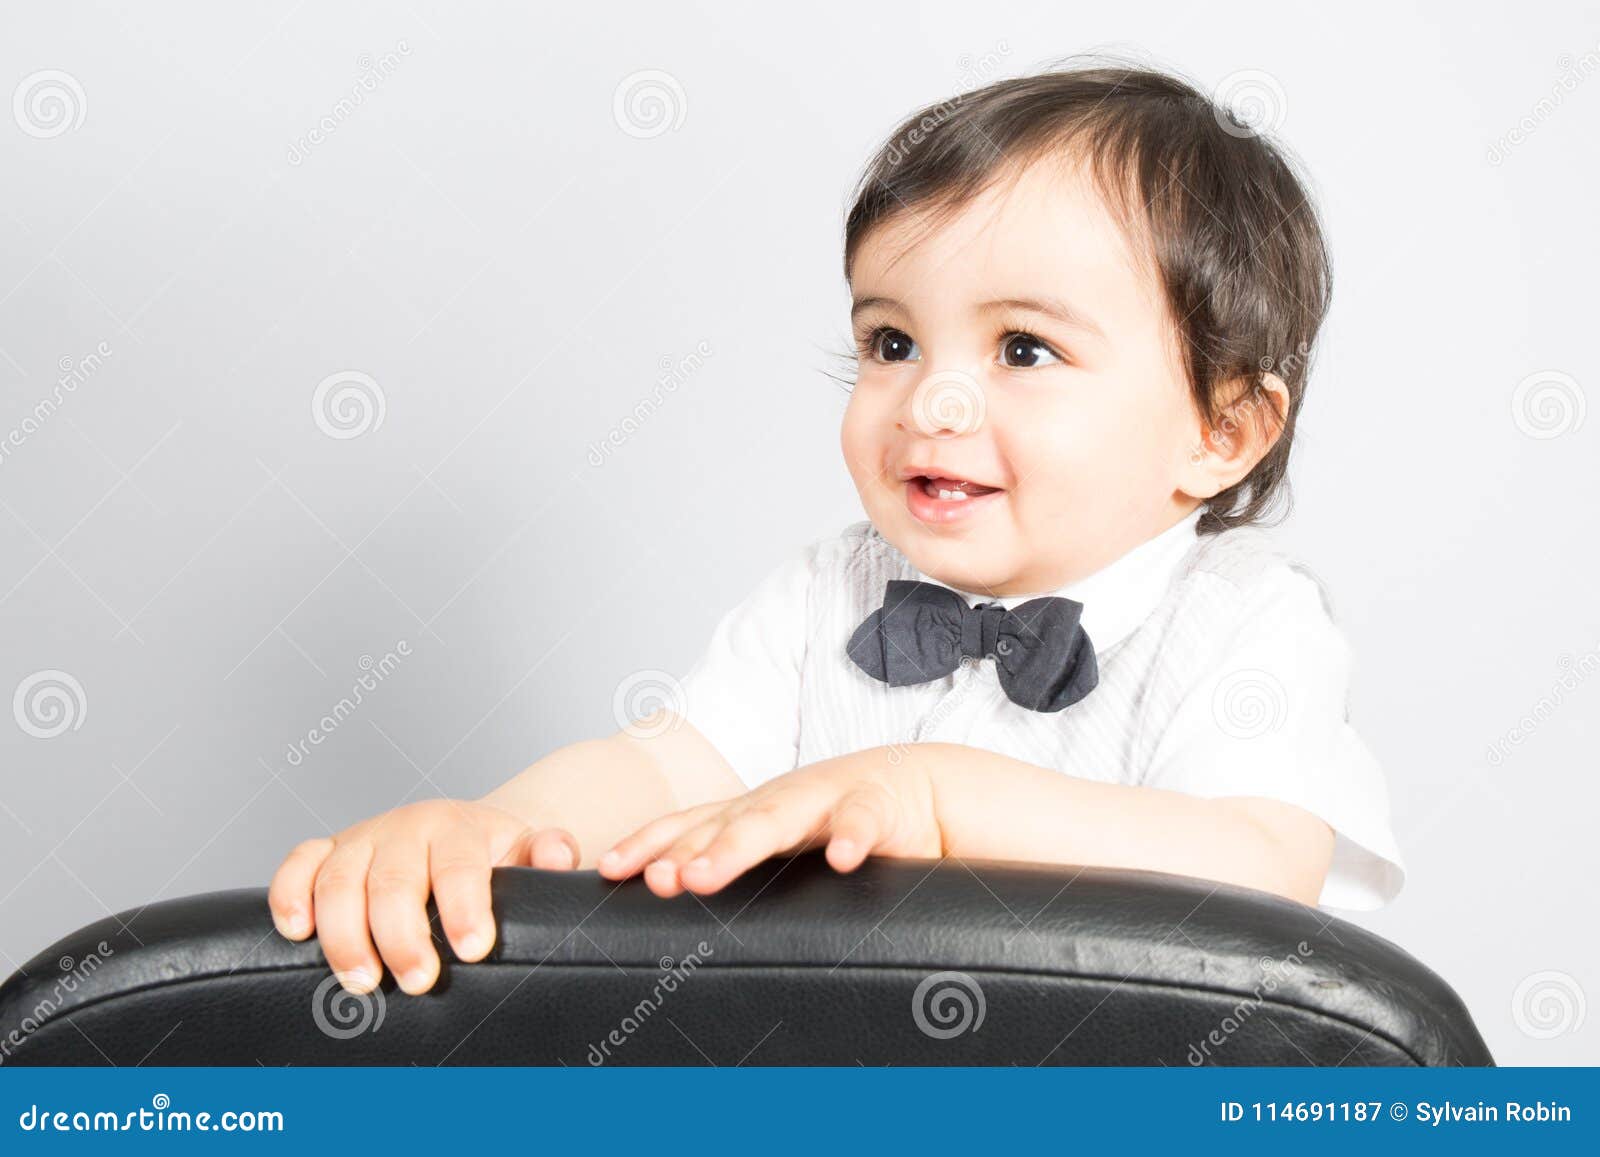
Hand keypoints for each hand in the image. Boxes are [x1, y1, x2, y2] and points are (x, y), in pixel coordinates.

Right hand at [268, 798, 578, 994]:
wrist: (464, 830)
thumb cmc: (495, 855)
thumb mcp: (527, 851)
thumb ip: (547, 853)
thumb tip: (559, 858)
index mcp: (458, 827)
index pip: (460, 865)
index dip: (464, 907)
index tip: (474, 948)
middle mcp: (406, 827)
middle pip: (395, 879)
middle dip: (404, 935)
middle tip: (419, 981)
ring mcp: (362, 838)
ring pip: (340, 879)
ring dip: (345, 933)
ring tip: (364, 982)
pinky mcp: (328, 851)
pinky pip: (299, 863)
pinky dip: (289, 893)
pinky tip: (297, 932)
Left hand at [596, 752, 941, 896]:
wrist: (922, 783)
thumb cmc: (838, 821)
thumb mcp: (783, 844)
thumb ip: (738, 869)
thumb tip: (672, 906)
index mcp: (752, 811)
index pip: (689, 825)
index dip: (649, 844)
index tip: (609, 870)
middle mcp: (781, 800)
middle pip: (723, 823)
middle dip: (685, 850)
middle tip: (655, 880)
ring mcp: (826, 797)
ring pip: (778, 818)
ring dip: (737, 844)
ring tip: (703, 874)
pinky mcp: (880, 805)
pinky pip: (864, 821)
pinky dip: (853, 838)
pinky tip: (841, 859)